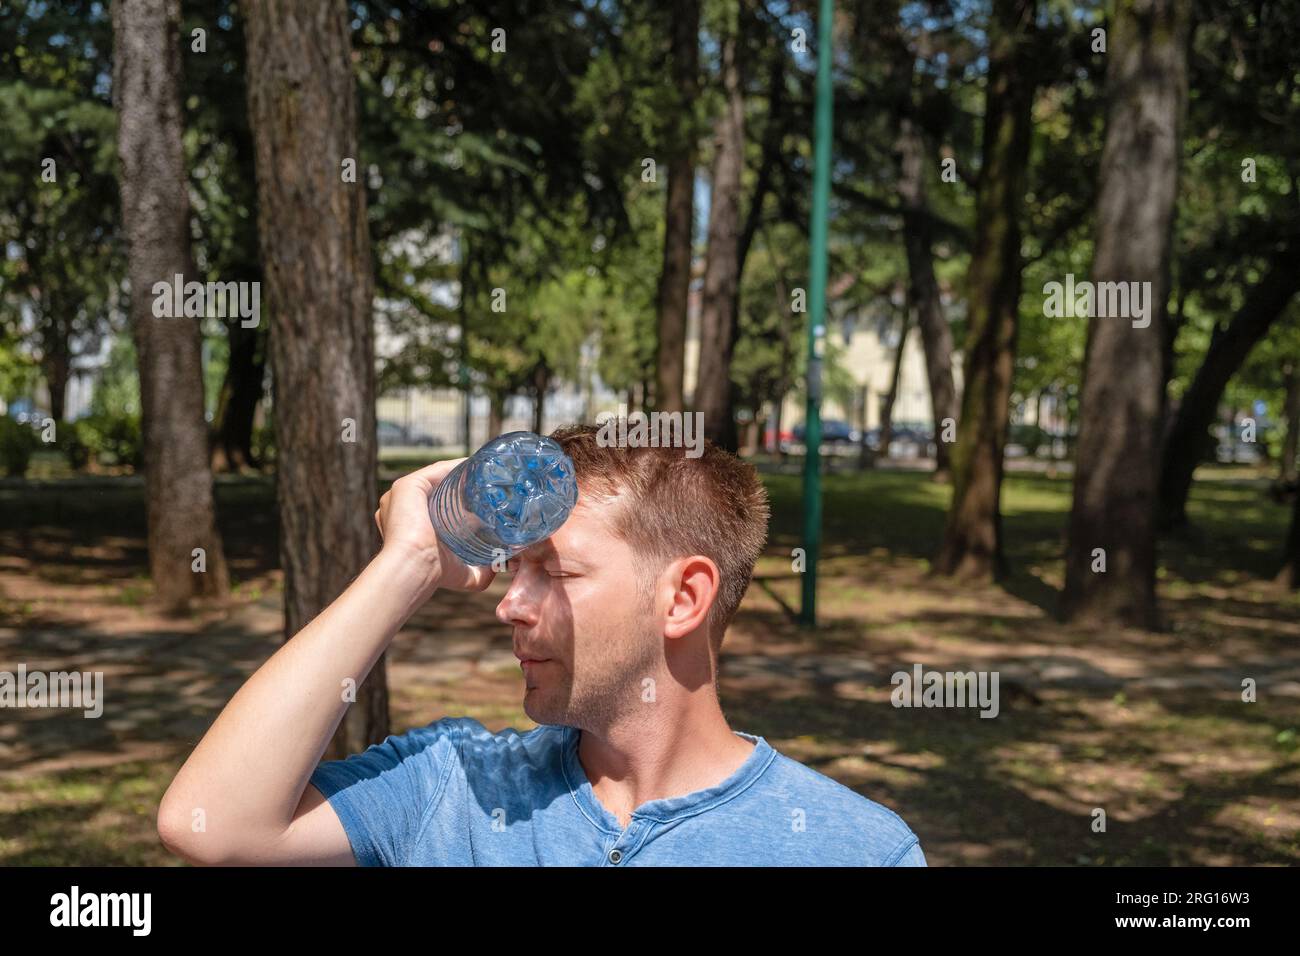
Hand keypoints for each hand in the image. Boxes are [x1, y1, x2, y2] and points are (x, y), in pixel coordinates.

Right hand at [374, 459, 495, 592]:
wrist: (416, 567)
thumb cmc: (435, 573)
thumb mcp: (463, 574)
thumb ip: (481, 572)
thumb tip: (499, 567)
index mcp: (410, 522)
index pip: (437, 503)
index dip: (460, 499)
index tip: (484, 497)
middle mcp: (402, 506)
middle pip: (438, 488)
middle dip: (462, 484)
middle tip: (489, 484)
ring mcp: (402, 495)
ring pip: (437, 477)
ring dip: (461, 472)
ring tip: (485, 471)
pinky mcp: (406, 486)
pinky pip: (434, 471)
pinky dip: (454, 467)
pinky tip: (473, 466)